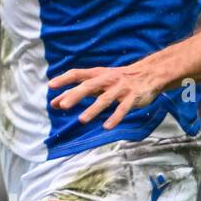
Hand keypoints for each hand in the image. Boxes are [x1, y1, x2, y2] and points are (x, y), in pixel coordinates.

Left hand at [49, 56, 165, 130]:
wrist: (149, 74)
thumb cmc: (118, 80)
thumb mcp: (98, 83)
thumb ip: (78, 92)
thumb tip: (55, 103)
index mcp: (97, 74)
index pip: (78, 74)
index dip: (64, 79)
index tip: (51, 86)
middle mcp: (108, 80)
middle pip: (89, 86)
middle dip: (75, 95)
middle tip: (63, 106)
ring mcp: (120, 88)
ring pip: (105, 99)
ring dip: (93, 109)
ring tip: (82, 120)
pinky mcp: (133, 98)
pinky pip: (123, 108)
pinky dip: (115, 117)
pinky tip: (106, 127)